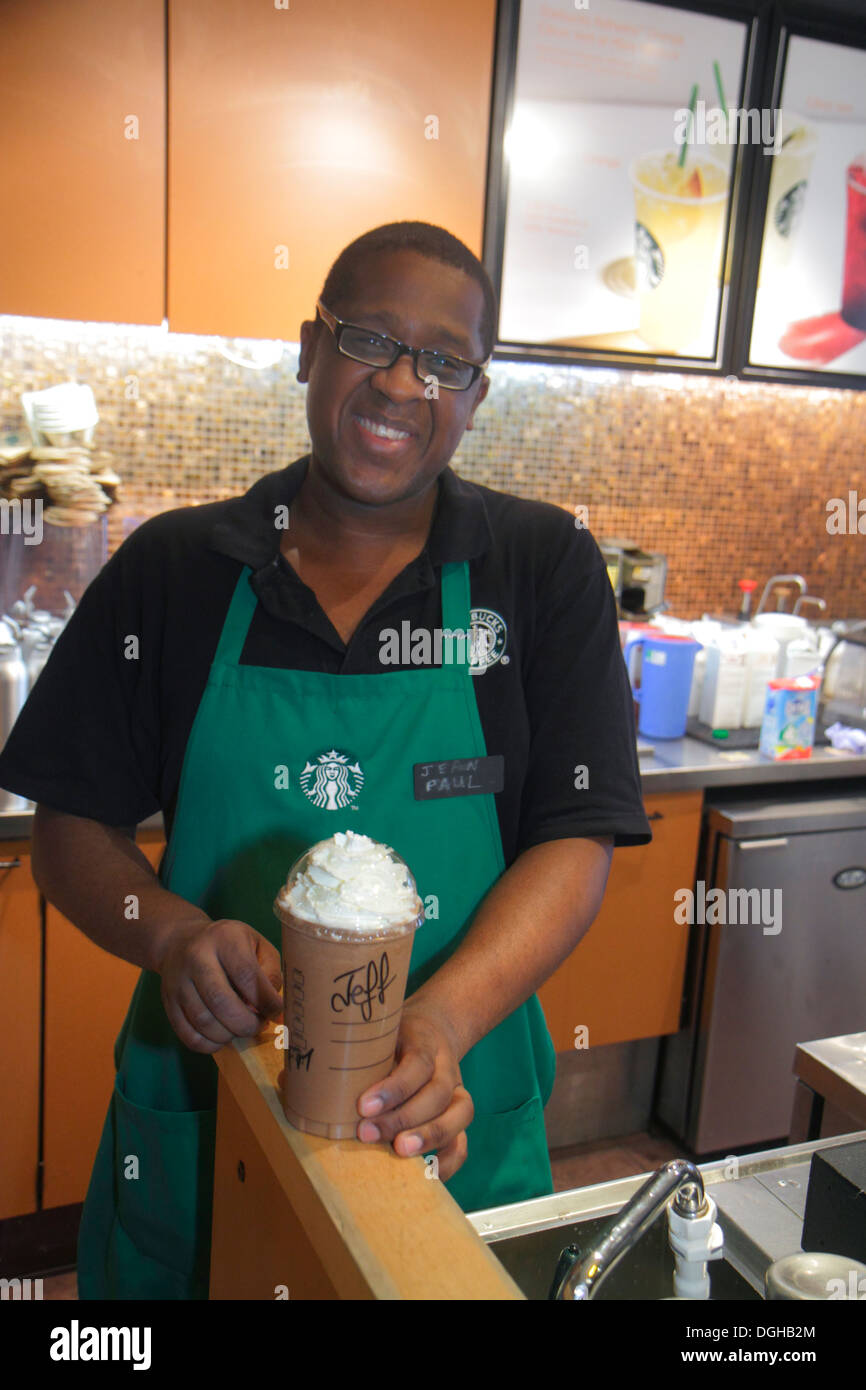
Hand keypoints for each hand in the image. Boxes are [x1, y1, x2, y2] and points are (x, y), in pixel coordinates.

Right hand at [156, 918, 282, 1053]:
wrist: (182, 941)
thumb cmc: (230, 945)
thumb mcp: (257, 945)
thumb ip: (271, 973)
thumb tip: (275, 1009)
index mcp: (224, 938)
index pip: (246, 975)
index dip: (265, 1000)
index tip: (276, 1011)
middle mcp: (196, 957)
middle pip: (221, 1001)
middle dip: (246, 1023)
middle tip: (259, 1025)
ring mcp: (178, 981)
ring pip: (204, 1022)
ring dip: (229, 1035)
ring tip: (241, 1028)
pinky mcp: (168, 1002)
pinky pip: (188, 1035)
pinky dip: (210, 1045)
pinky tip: (222, 1036)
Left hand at [355, 997, 473, 1180]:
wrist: (434, 1029)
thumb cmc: (394, 1038)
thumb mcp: (376, 1034)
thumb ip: (347, 1055)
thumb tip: (293, 1081)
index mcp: (424, 1041)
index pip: (417, 1063)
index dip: (393, 1087)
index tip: (363, 1105)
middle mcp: (446, 1066)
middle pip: (436, 1092)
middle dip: (402, 1118)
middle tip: (366, 1133)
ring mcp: (457, 1091)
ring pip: (458, 1114)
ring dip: (428, 1136)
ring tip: (398, 1152)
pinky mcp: (458, 1115)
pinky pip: (463, 1140)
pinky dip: (448, 1160)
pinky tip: (427, 1174)